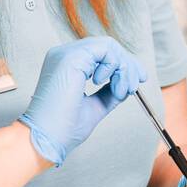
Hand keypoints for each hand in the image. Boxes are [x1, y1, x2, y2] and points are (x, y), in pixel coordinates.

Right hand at [19, 36, 146, 166]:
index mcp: (67, 65)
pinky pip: (105, 49)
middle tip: (135, 85)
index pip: (101, 54)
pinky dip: (115, 66)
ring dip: (123, 68)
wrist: (47, 139)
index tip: (138, 79)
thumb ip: (108, 92)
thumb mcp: (95, 105)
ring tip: (122, 91)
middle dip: (128, 65)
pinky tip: (108, 85)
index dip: (124, 64)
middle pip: (107, 47)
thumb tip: (126, 83)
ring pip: (109, 46)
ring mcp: (66, 54)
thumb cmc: (64, 127)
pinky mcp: (71, 57)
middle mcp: (64, 55)